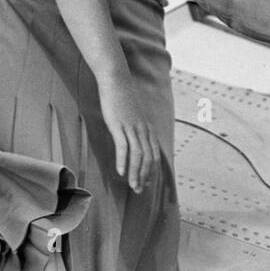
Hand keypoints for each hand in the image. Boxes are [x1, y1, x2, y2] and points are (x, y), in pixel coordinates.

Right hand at [97, 73, 157, 192]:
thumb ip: (135, 127)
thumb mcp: (133, 114)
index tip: (147, 183)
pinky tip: (120, 172)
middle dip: (144, 176)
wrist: (116, 80)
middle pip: (148, 158)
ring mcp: (132, 127)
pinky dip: (123, 161)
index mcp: (147, 128)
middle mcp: (143, 129)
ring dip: (135, 173)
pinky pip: (123, 146)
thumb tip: (132, 138)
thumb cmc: (122, 97)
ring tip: (132, 186)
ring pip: (138, 155)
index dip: (151, 171)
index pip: (154, 155)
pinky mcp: (119, 125)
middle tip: (139, 190)